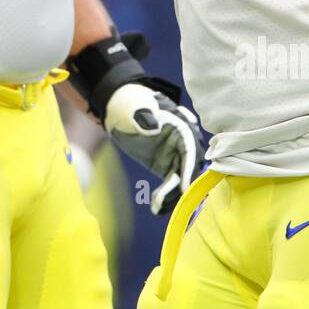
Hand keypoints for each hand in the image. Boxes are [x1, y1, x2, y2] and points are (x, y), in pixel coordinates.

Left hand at [65, 30, 203, 214]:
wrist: (117, 107)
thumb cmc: (129, 102)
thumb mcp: (135, 105)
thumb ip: (144, 114)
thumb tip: (153, 125)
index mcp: (180, 123)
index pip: (190, 146)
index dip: (189, 166)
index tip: (184, 185)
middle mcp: (182, 141)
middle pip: (190, 165)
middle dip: (184, 184)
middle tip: (172, 200)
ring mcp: (175, 154)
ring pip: (181, 177)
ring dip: (173, 194)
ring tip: (158, 206)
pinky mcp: (166, 165)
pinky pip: (171, 182)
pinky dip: (166, 194)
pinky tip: (157, 206)